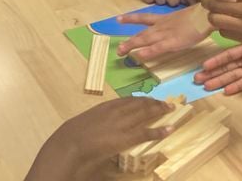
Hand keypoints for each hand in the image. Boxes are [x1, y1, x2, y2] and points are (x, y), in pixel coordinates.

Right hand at [30, 97, 172, 179]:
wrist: (71, 143)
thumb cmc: (73, 136)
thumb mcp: (86, 124)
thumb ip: (97, 123)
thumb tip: (102, 127)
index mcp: (105, 107)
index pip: (126, 101)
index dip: (139, 100)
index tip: (147, 99)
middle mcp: (116, 112)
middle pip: (138, 104)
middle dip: (153, 103)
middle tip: (164, 102)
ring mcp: (122, 124)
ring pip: (145, 114)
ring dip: (158, 111)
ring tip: (169, 109)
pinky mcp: (126, 137)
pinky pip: (146, 133)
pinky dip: (159, 131)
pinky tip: (169, 129)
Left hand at [115, 6, 209, 62]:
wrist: (207, 14)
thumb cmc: (200, 15)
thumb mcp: (185, 16)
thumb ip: (178, 21)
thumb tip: (177, 24)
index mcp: (164, 19)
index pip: (144, 17)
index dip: (131, 18)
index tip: (118, 19)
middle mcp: (162, 26)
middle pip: (142, 33)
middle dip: (129, 41)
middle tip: (118, 49)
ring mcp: (166, 33)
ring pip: (146, 40)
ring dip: (132, 45)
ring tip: (121, 52)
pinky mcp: (174, 42)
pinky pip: (158, 47)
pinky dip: (148, 51)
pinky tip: (139, 55)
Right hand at [193, 45, 241, 94]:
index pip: (230, 54)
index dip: (217, 60)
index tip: (203, 65)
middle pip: (228, 66)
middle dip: (213, 72)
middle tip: (197, 79)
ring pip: (235, 75)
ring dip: (221, 80)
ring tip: (207, 87)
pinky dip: (237, 87)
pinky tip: (226, 91)